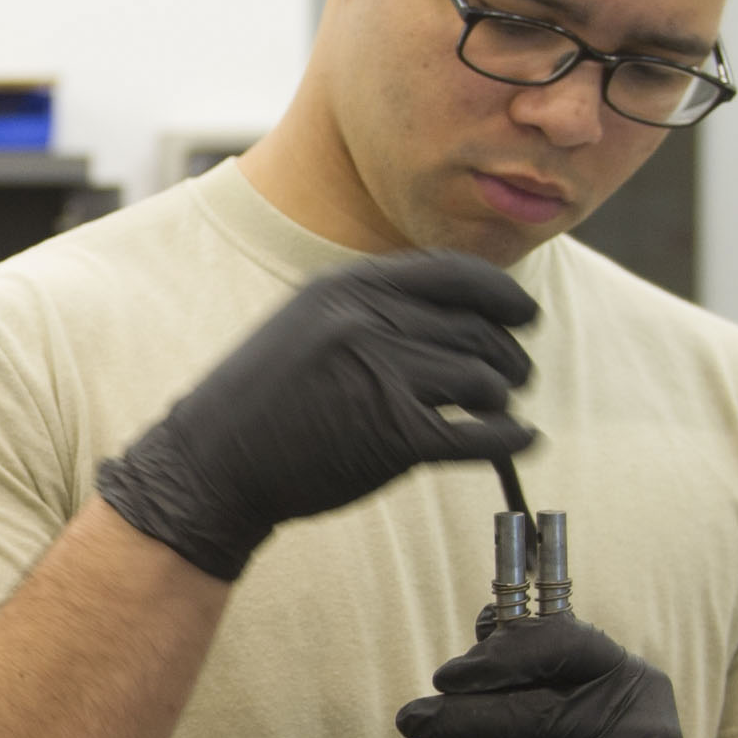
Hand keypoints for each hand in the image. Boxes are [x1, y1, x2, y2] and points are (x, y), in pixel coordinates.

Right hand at [92, 251, 536, 581]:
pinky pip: (480, 434)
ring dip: (504, 397)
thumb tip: (459, 314)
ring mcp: (383, 376)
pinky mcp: (395, 436)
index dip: (503, 293)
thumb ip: (372, 308)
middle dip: (509, 354)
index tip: (525, 313)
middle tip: (515, 375)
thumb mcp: (308, 322)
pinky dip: (511, 439)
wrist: (213, 464)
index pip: (454, 273)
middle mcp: (368, 321)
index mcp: (349, 286)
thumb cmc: (263, 400)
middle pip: (478, 328)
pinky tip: (519, 441)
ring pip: (484, 379)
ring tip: (500, 409)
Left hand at [396, 614, 721, 737]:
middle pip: (534, 717)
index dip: (498, 658)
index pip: (564, 647)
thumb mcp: (593, 701)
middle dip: (459, 719)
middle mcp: (637, 731)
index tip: (445, 677)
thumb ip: (541, 662)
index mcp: (630, 680)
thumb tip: (485, 622)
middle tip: (410, 722)